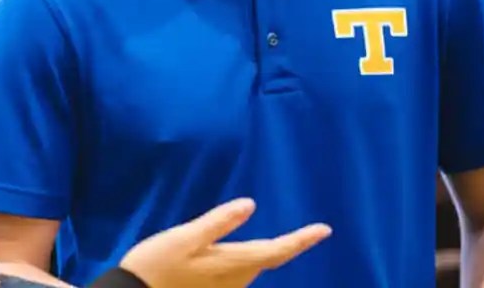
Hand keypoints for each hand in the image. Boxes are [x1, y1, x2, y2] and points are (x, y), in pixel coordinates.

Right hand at [118, 198, 329, 287]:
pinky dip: (241, 260)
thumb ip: (219, 222)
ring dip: (261, 253)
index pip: (276, 251)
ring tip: (275, 239)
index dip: (302, 240)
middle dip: (283, 246)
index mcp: (232, 264)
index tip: (325, 229)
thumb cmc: (158, 264)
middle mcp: (235, 281)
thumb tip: (250, 204)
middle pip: (265, 260)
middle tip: (306, 232)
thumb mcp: (185, 237)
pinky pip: (235, 274)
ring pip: (250, 267)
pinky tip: (231, 252)